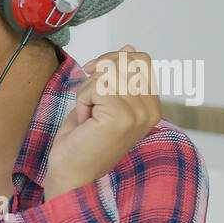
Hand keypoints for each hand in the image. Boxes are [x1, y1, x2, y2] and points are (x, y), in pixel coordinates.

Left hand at [44, 45, 161, 200]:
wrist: (71, 174)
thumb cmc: (82, 141)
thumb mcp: (103, 101)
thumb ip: (118, 76)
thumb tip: (129, 47)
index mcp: (152, 105)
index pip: (141, 59)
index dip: (112, 61)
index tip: (94, 76)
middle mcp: (151, 109)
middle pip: (125, 61)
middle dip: (98, 75)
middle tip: (89, 102)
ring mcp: (138, 114)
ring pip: (108, 73)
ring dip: (87, 91)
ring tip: (88, 116)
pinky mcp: (121, 117)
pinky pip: (96, 86)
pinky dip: (82, 100)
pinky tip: (85, 122)